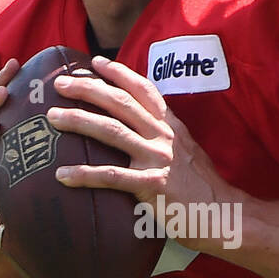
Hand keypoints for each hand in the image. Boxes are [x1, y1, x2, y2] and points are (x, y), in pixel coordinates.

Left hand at [46, 55, 239, 252]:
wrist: (225, 215)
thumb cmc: (203, 189)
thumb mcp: (187, 152)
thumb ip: (166, 137)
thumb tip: (141, 128)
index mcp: (172, 127)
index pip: (144, 90)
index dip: (119, 73)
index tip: (95, 62)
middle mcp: (164, 136)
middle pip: (120, 103)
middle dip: (87, 89)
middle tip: (60, 83)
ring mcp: (158, 159)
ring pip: (111, 131)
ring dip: (79, 121)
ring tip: (53, 118)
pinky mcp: (152, 186)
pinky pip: (111, 177)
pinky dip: (84, 174)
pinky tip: (62, 175)